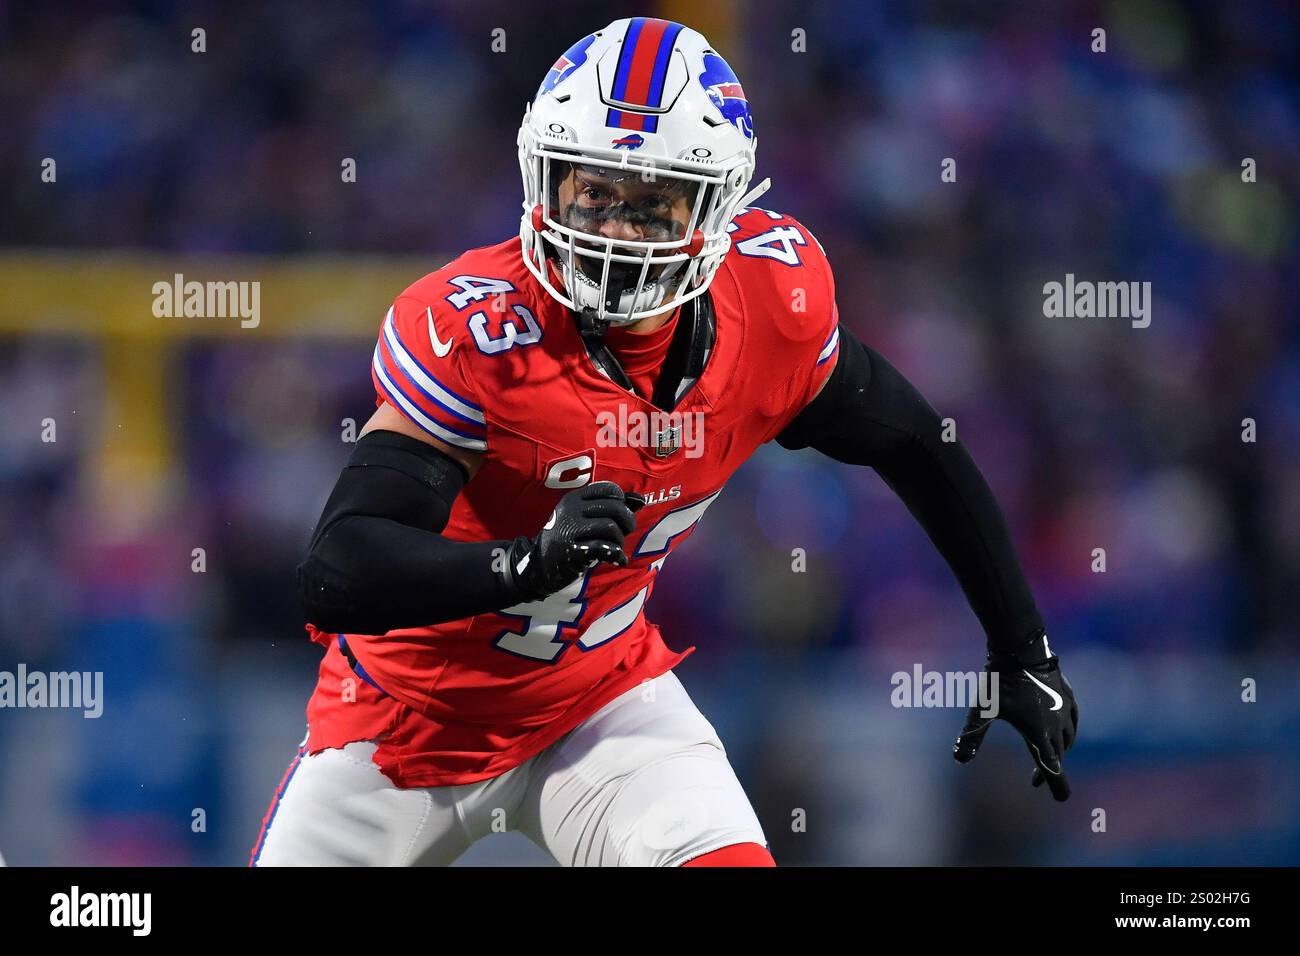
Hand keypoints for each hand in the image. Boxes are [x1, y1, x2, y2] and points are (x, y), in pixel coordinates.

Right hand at [504, 482, 643, 599]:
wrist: (538, 566)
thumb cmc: (567, 539)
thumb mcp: (582, 517)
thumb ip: (610, 506)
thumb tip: (641, 500)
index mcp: (574, 498)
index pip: (608, 489)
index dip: (622, 501)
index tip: (619, 515)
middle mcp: (571, 510)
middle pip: (615, 508)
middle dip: (628, 521)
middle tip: (625, 532)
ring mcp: (570, 530)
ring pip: (611, 528)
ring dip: (620, 540)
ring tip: (616, 547)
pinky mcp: (573, 551)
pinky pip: (605, 548)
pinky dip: (617, 555)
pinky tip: (618, 559)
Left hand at [953, 636, 1078, 800]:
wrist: (1021, 647)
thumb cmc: (999, 681)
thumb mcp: (982, 710)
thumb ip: (971, 735)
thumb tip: (959, 758)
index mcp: (1039, 733)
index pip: (1053, 767)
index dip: (1057, 785)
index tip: (1062, 798)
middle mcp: (1057, 724)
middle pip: (1059, 755)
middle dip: (1050, 769)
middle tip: (1036, 779)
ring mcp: (1065, 708)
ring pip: (1069, 737)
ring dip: (1060, 750)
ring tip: (1049, 754)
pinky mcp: (1068, 694)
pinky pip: (1073, 719)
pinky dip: (1069, 730)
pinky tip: (1062, 727)